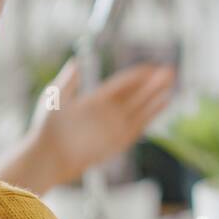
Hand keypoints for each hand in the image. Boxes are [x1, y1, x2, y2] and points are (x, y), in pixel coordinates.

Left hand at [0, 59, 174, 195]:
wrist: (49, 157)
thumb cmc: (47, 128)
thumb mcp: (55, 98)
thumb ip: (68, 80)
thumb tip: (76, 61)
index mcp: (95, 99)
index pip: (123, 83)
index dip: (138, 75)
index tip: (152, 66)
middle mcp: (108, 112)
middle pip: (136, 94)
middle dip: (153, 83)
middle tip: (169, 71)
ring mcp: (115, 127)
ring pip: (141, 108)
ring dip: (156, 95)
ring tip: (171, 83)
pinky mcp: (119, 142)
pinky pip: (140, 126)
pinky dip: (153, 114)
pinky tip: (164, 102)